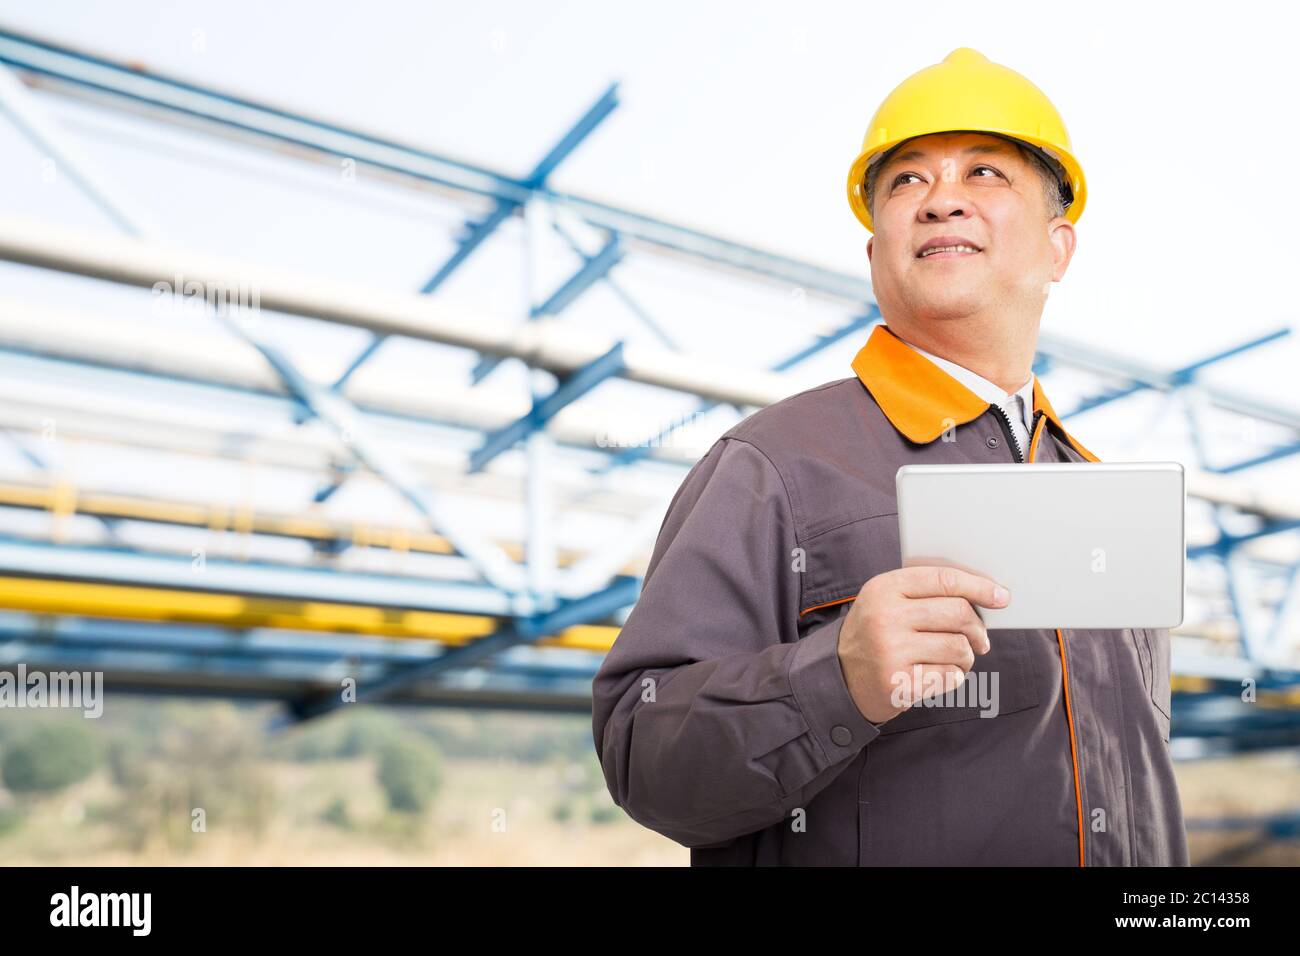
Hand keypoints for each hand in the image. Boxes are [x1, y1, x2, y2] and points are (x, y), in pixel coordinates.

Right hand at [836, 565, 1009, 724]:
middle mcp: (885, 617)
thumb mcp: (888, 601)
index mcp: (884, 588)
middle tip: (981, 639)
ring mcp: (891, 651)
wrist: (840, 677)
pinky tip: (939, 674)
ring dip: (967, 656)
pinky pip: (950, 676)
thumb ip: (927, 592)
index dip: (979, 587)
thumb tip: (987, 594)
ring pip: (959, 647)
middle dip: (978, 628)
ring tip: (955, 659)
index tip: (1002, 597)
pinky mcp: (899, 683)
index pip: (944, 580)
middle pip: (957, 613)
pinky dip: (954, 676)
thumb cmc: (877, 633)